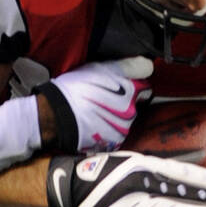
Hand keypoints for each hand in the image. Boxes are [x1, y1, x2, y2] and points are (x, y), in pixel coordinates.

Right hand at [36, 56, 151, 152]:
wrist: (57, 116)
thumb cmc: (75, 88)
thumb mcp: (100, 68)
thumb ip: (127, 67)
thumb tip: (148, 65)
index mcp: (130, 88)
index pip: (145, 85)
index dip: (134, 82)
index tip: (122, 83)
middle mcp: (131, 109)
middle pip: (136, 103)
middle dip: (125, 101)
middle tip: (104, 98)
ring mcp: (123, 127)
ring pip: (127, 119)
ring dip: (118, 116)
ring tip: (97, 111)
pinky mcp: (114, 141)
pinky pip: (118, 134)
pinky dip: (110, 129)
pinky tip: (96, 123)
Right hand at [45, 151, 205, 206]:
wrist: (72, 187)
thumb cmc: (106, 171)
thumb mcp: (133, 159)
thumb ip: (163, 161)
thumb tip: (196, 157)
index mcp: (140, 165)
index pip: (178, 172)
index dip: (202, 177)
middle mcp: (135, 183)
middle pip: (175, 191)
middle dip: (200, 197)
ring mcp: (127, 204)